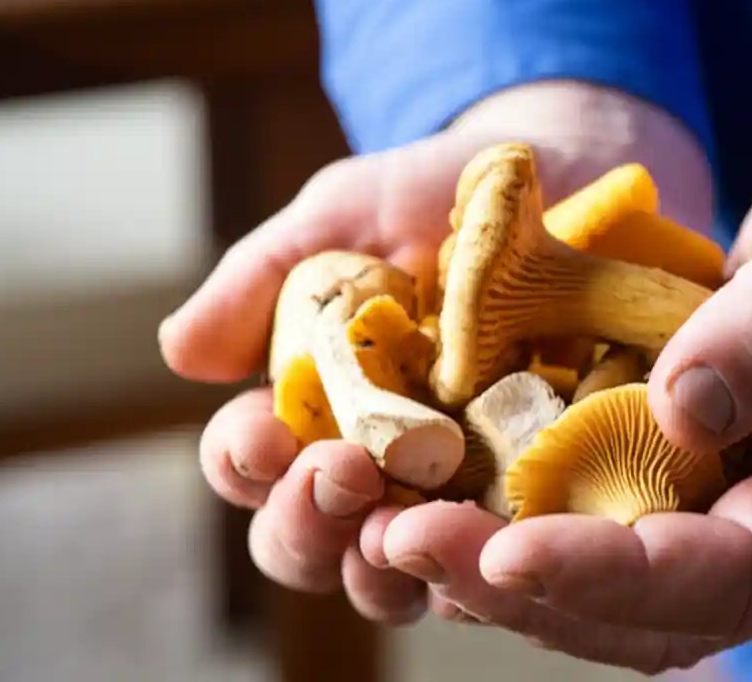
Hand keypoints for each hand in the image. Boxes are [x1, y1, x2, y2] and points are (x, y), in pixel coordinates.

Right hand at [157, 80, 711, 624]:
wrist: (569, 175)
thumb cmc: (436, 197)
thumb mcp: (342, 215)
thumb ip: (262, 279)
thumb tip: (182, 355)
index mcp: (306, 408)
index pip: (249, 464)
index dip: (240, 459)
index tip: (262, 430)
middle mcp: (368, 469)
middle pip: (304, 542)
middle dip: (303, 520)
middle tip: (340, 471)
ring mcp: (448, 499)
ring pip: (388, 577)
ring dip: (379, 563)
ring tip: (400, 523)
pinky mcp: (529, 506)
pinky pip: (497, 564)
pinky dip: (482, 567)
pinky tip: (490, 543)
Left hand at [381, 96, 751, 672]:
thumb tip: (682, 409)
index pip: (738, 571)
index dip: (619, 574)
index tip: (509, 550)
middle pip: (663, 611)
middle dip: (531, 592)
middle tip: (405, 541)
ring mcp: (751, 505)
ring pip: (626, 595)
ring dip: (510, 578)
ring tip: (396, 532)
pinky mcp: (705, 472)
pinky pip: (613, 530)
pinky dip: (527, 529)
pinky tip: (448, 497)